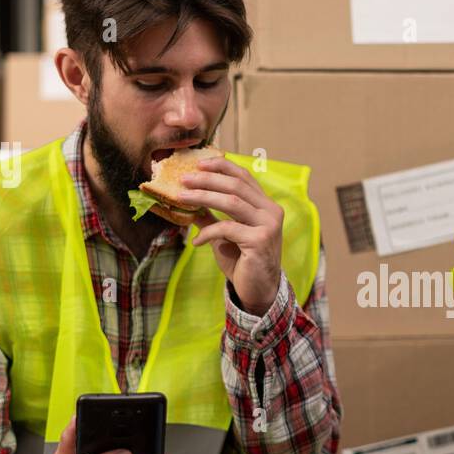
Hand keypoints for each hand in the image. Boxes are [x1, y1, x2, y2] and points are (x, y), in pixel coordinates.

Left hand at [173, 155, 284, 315]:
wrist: (258, 290)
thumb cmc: (243, 262)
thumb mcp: (223, 236)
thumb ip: (210, 217)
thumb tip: (187, 200)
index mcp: (265, 205)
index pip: (244, 177)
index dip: (222, 166)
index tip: (199, 163)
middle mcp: (271, 211)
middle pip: (236, 185)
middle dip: (207, 179)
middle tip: (183, 179)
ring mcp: (268, 225)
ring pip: (231, 202)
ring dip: (203, 197)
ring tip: (182, 198)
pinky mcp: (260, 241)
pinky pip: (227, 228)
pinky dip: (207, 233)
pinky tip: (196, 241)